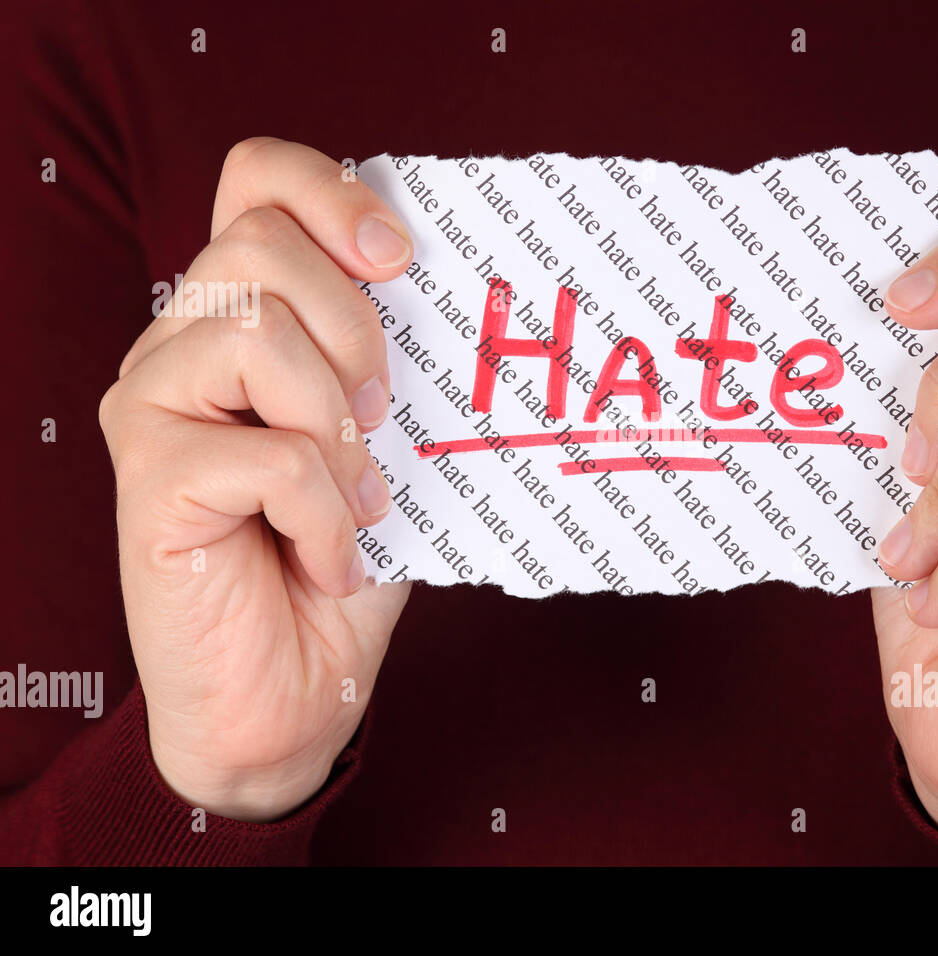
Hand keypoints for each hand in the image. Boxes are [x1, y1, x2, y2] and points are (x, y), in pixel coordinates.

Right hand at [99, 138, 413, 820]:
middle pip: (255, 246)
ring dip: (335, 427)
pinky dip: (324, 514)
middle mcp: (182, 345)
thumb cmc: (342, 559)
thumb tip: (460, 294)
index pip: (254, 184)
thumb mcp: (388, 441)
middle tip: (381, 419)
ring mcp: (152, 407)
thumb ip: (395, 362)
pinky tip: (328, 558)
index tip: (398, 258)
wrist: (295, 692)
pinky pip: (265, 455)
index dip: (324, 190)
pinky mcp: (148, 480)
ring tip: (356, 497)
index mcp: (242, 317)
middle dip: (351, 330)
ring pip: (252, 335)